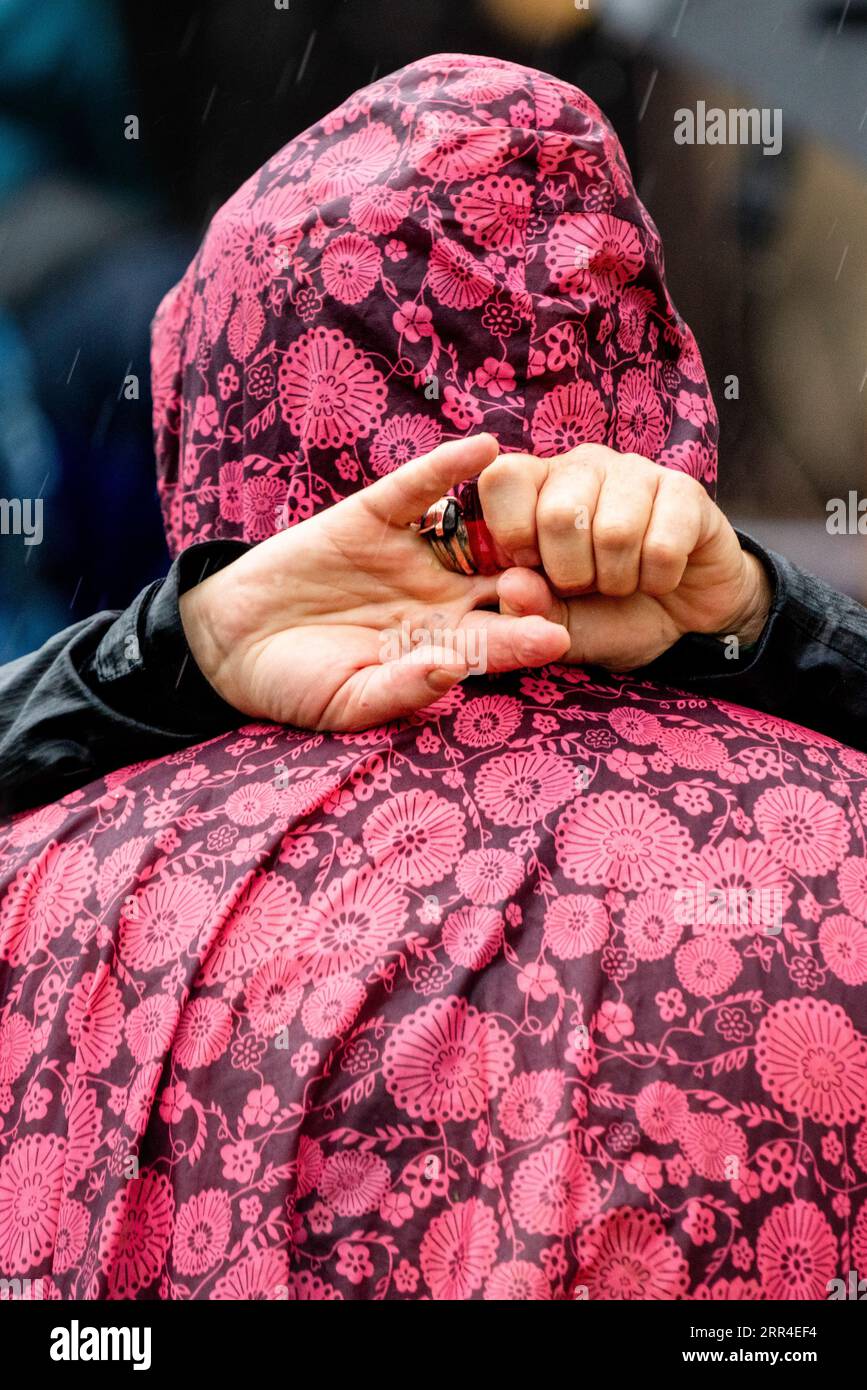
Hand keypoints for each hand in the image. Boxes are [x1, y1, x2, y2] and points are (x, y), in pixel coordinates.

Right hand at [179, 435, 569, 729]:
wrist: (233, 643)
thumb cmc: (297, 686)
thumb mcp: (349, 702)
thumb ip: (402, 690)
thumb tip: (452, 674)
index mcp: (444, 647)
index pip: (498, 640)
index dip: (525, 638)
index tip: (555, 637)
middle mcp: (441, 597)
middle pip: (502, 582)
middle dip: (533, 577)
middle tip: (560, 572)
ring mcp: (413, 553)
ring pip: (472, 532)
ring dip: (508, 521)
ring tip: (543, 509)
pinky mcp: (375, 515)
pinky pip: (417, 488)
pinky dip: (447, 467)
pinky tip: (484, 449)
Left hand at [478, 443, 771, 669]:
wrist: (681, 623)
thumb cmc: (607, 613)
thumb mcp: (556, 624)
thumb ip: (528, 610)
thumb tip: (511, 586)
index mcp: (538, 486)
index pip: (502, 477)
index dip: (512, 533)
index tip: (532, 565)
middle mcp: (584, 467)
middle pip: (558, 514)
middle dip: (571, 573)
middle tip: (587, 584)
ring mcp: (637, 473)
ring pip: (614, 531)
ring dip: (618, 580)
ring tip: (624, 581)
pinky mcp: (685, 492)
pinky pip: (663, 546)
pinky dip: (658, 580)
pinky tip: (659, 577)